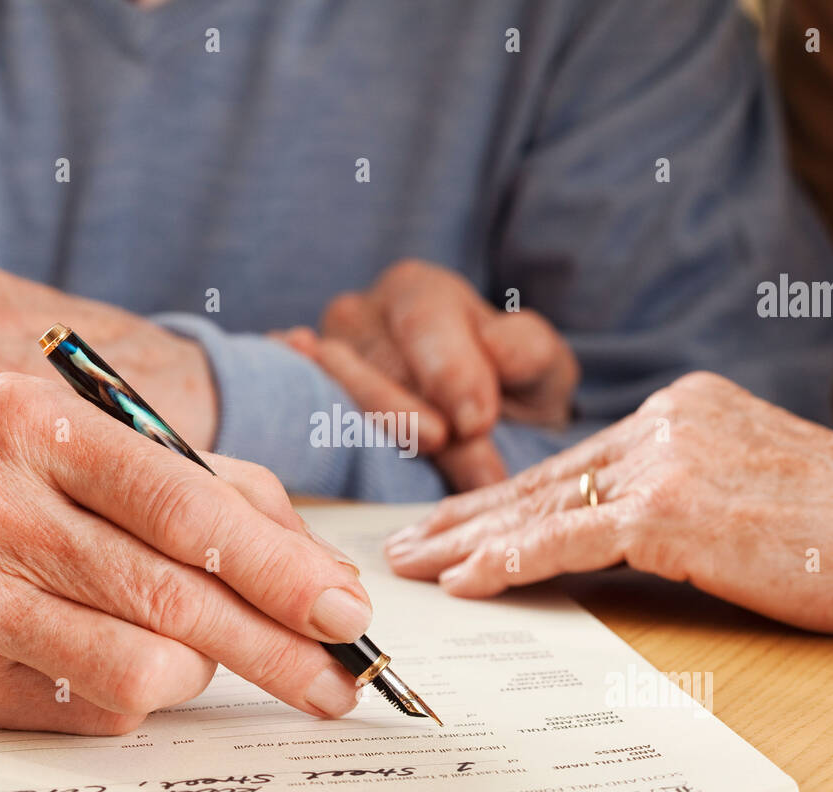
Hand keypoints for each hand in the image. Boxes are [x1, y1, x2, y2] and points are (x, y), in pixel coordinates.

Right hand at [0, 373, 373, 732]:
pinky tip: (139, 665)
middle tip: (338, 681)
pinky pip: (86, 710)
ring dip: (205, 671)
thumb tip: (323, 574)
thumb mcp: (103, 445)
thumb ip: (221, 491)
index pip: (184, 506)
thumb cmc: (9, 475)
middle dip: (277, 648)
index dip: (279, 568)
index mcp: (37, 424)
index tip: (345, 612)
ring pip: (136, 667)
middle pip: (172, 597)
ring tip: (216, 654)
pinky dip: (141, 696)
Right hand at [278, 259, 577, 490]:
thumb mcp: (541, 371)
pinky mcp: (293, 400)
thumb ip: (529, 353)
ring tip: (417, 457)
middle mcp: (355, 318)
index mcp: (415, 293)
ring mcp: (315, 362)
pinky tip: (313, 425)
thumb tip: (499, 350)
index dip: (450, 370)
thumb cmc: (506, 394)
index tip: (475, 420)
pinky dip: (303, 419)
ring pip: (334, 393)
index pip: (424, 322)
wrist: (472, 429)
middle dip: (413, 412)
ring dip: (376, 431)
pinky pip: (292, 407)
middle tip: (451, 449)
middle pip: (377, 363)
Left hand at [384, 372, 832, 635]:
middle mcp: (665, 421)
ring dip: (467, 538)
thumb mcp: (753, 486)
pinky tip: (465, 580)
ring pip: (541, 504)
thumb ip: (683, 489)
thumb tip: (626, 527)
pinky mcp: (671, 509)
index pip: (576, 463)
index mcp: (682, 409)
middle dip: (467, 513)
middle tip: (407, 537)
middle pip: (543, 477)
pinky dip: (510, 560)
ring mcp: (666, 460)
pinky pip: (567, 538)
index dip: (509, 495)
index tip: (461, 519)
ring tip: (412, 561)